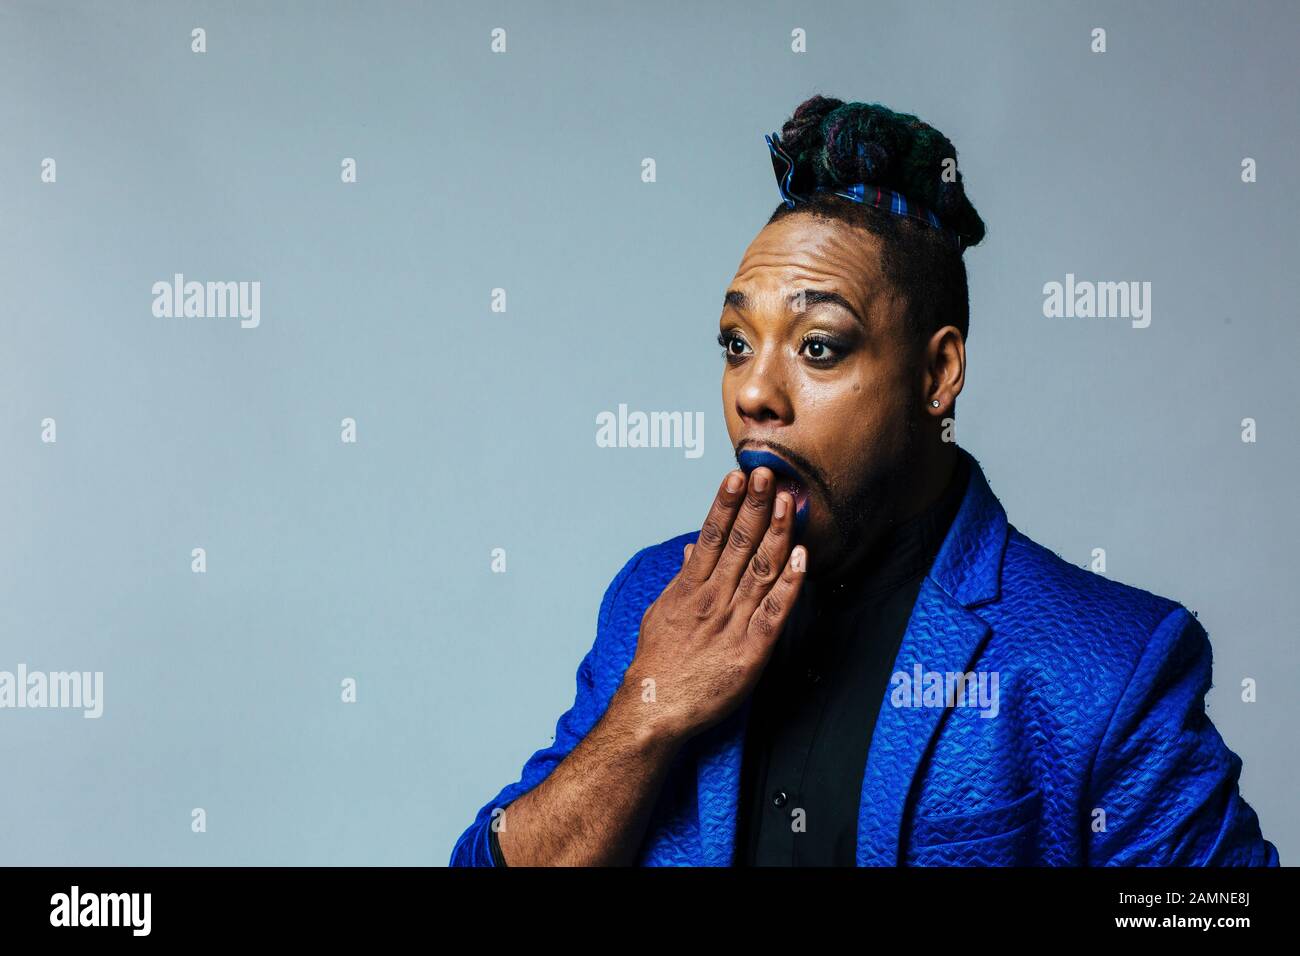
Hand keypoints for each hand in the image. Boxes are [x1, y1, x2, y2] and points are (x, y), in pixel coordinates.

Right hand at [619, 466, 807, 743]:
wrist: (656, 709)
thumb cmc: (658, 663)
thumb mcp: (662, 613)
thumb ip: (682, 579)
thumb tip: (693, 549)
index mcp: (690, 588)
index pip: (712, 536)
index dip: (726, 505)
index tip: (736, 477)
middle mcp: (712, 599)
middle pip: (738, 544)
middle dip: (754, 506)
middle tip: (767, 474)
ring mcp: (733, 623)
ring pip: (760, 569)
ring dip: (775, 532)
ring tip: (785, 501)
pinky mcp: (751, 650)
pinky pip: (775, 611)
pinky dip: (789, 583)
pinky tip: (800, 557)